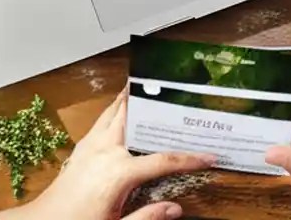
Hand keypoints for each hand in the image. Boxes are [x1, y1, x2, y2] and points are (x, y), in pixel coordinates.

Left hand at [0, 89, 214, 219]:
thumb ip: (147, 216)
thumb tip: (175, 209)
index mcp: (119, 173)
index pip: (163, 161)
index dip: (189, 159)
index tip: (209, 157)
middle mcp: (105, 152)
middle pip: (133, 118)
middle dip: (150, 100)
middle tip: (166, 83)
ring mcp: (91, 147)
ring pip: (114, 113)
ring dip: (129, 99)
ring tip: (143, 84)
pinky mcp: (81, 149)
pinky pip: (101, 121)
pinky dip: (114, 109)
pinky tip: (119, 109)